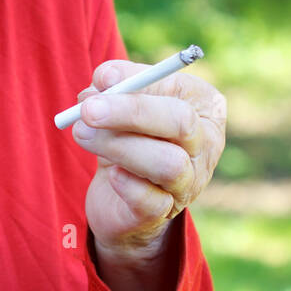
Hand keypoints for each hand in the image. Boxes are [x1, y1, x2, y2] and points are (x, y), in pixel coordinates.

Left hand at [72, 58, 226, 261]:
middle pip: (181, 122)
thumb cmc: (126, 137)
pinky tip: (110, 175)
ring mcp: (191, 181)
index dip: (138, 80)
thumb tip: (104, 80)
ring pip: (168, 163)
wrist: (119, 196)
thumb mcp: (120, 106)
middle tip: (88, 110)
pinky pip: (150, 200)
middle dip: (130, 112)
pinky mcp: (165, 211)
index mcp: (202, 106)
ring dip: (119, 147)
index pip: (179, 88)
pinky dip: (126, 185)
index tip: (101, 79)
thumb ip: (114, 88)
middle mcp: (206, 144)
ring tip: (83, 136)